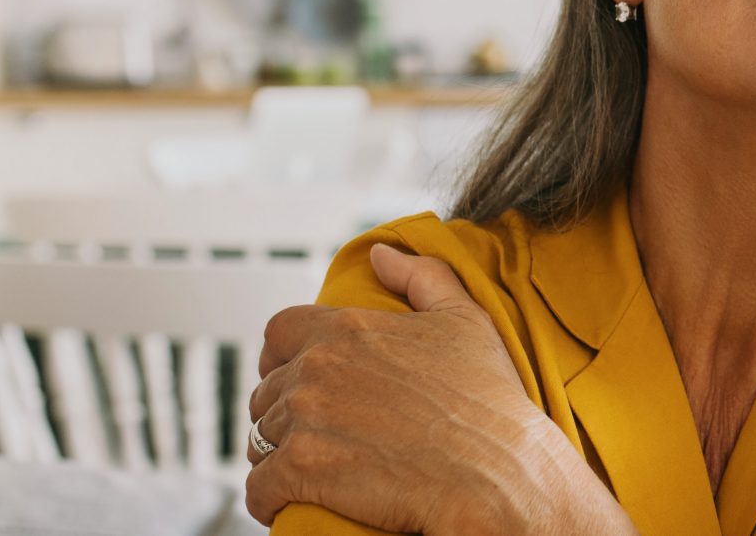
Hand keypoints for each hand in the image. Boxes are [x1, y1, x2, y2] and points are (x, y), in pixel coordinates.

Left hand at [245, 245, 635, 533]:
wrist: (496, 470)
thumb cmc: (488, 399)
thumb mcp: (465, 320)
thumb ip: (421, 276)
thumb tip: (380, 254)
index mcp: (347, 327)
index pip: (278, 332)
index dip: (280, 357)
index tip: (293, 378)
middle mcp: (316, 368)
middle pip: (267, 391)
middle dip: (284, 412)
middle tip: (313, 435)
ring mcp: (305, 419)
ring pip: (259, 440)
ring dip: (277, 456)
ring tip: (306, 470)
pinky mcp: (302, 469)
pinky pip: (259, 487)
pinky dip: (268, 498)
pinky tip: (288, 502)